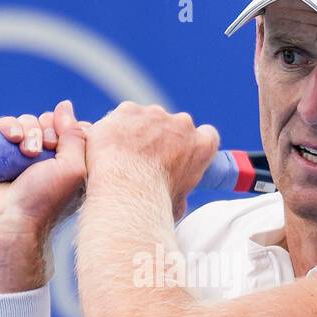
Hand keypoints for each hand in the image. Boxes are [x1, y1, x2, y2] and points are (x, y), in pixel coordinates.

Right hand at [0, 100, 87, 292]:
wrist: (3, 222)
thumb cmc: (42, 202)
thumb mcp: (73, 169)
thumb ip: (75, 134)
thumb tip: (64, 106)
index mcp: (67, 166)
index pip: (73, 131)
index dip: (70, 129)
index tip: (66, 145)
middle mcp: (43, 160)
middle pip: (50, 122)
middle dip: (49, 129)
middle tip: (46, 148)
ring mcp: (17, 155)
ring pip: (27, 121)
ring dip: (29, 129)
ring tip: (27, 151)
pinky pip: (3, 125)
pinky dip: (9, 126)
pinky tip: (12, 140)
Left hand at [85, 102, 218, 220]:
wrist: (126, 192)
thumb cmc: (153, 203)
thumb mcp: (177, 205)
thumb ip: (179, 196)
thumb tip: (174, 204)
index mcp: (201, 146)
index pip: (208, 135)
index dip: (192, 143)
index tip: (181, 153)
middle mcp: (182, 124)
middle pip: (175, 125)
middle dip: (162, 137)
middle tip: (146, 159)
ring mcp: (154, 115)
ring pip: (147, 118)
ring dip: (138, 131)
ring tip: (122, 156)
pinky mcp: (128, 111)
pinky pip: (122, 115)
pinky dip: (116, 127)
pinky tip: (108, 146)